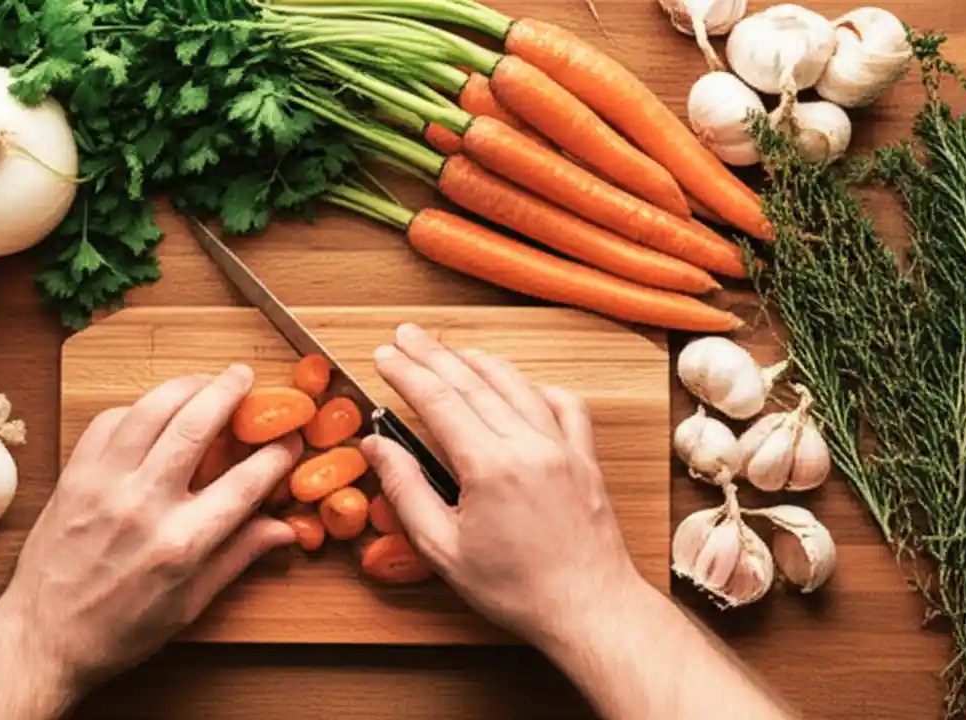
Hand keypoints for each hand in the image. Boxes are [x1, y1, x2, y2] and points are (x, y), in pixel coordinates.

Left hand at [0, 365, 301, 685]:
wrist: (43, 638)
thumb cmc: (119, 630)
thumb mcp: (190, 605)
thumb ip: (238, 556)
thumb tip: (285, 529)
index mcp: (180, 544)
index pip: (244, 483)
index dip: (275, 455)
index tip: (290, 440)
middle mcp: (142, 506)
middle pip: (195, 426)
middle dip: (228, 392)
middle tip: (245, 376)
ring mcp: (103, 486)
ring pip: (149, 410)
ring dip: (183, 385)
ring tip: (204, 380)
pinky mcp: (73, 477)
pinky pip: (108, 423)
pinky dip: (136, 408)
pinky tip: (153, 409)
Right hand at [361, 324, 644, 645]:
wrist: (589, 609)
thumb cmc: (517, 589)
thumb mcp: (442, 548)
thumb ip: (406, 490)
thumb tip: (377, 447)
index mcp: (490, 466)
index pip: (439, 400)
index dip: (407, 373)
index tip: (385, 355)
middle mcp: (529, 444)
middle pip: (473, 382)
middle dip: (433, 354)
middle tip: (406, 335)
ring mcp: (563, 447)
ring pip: (516, 385)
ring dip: (479, 361)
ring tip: (451, 349)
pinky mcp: (585, 458)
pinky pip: (563, 405)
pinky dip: (536, 387)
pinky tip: (520, 385)